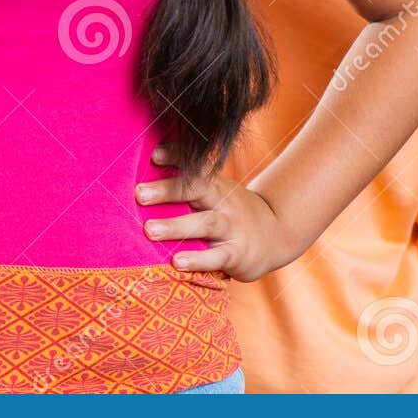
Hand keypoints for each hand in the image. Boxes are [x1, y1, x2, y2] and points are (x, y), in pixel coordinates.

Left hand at [135, 144, 292, 281]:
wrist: (277, 234)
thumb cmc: (232, 212)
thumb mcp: (217, 193)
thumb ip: (189, 184)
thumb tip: (151, 166)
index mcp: (215, 184)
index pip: (195, 166)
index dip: (177, 157)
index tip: (155, 154)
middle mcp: (224, 201)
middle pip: (197, 189)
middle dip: (168, 190)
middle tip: (139, 193)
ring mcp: (232, 227)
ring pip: (205, 223)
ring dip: (176, 226)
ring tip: (149, 230)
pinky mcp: (237, 254)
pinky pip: (217, 256)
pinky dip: (197, 260)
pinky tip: (177, 262)